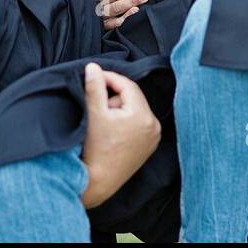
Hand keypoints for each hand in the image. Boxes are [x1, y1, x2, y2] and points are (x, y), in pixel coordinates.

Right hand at [80, 63, 160, 207]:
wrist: (98, 181)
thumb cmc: (95, 148)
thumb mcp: (94, 113)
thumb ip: (95, 87)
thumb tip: (93, 67)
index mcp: (143, 116)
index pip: (128, 86)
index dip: (110, 78)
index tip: (95, 76)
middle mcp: (154, 126)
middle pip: (132, 98)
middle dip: (114, 97)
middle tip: (97, 106)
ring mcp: (153, 138)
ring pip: (135, 111)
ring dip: (119, 110)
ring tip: (103, 122)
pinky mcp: (148, 147)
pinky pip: (138, 124)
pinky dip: (126, 122)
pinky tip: (112, 131)